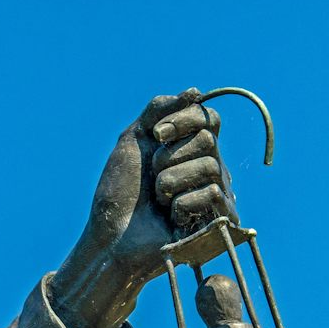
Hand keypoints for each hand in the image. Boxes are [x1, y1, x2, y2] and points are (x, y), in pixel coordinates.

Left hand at [52, 89, 236, 327]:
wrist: (110, 235)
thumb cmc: (118, 192)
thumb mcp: (132, 140)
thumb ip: (158, 110)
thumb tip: (195, 91)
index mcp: (191, 147)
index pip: (208, 117)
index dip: (183, 120)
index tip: (155, 135)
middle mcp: (208, 166)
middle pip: (207, 139)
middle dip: (168, 157)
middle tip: (151, 177)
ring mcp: (215, 191)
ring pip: (209, 165)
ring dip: (170, 182)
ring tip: (158, 200)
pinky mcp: (218, 218)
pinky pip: (211, 193)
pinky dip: (182, 203)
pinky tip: (171, 217)